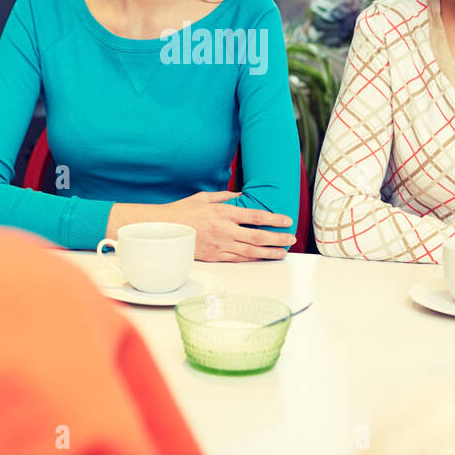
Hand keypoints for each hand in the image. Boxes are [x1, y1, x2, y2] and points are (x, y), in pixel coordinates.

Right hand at [164, 191, 294, 261]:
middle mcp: (224, 230)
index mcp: (224, 213)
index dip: (274, 219)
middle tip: (291, 239)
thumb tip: (242, 196)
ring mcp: (220, 245)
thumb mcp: (205, 197)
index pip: (255, 216)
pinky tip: (262, 257)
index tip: (287, 220)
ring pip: (250, 251)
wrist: (164, 229)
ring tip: (282, 253)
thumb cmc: (183, 211)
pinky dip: (252, 258)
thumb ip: (226, 196)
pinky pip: (238, 259)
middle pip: (258, 236)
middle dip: (277, 238)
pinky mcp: (215, 256)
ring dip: (269, 252)